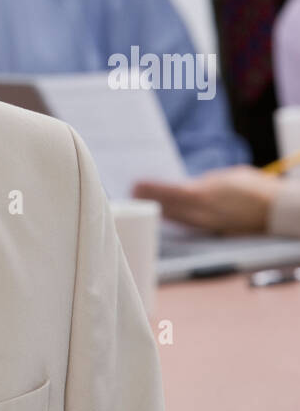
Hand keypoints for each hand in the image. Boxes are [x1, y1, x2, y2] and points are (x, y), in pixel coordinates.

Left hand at [132, 166, 279, 234]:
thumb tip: (185, 188)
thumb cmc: (254, 188)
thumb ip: (205, 183)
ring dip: (160, 211)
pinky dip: (176, 218)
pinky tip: (167, 214)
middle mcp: (204, 213)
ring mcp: (209, 225)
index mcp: (205, 194)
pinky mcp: (216, 232)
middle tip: (131, 193)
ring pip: (177, 218)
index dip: (152, 189)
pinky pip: (190, 225)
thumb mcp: (227, 178)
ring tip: (143, 203)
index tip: (135, 184)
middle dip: (149, 200)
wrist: (278, 210)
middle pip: (168, 207)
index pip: (170, 192)